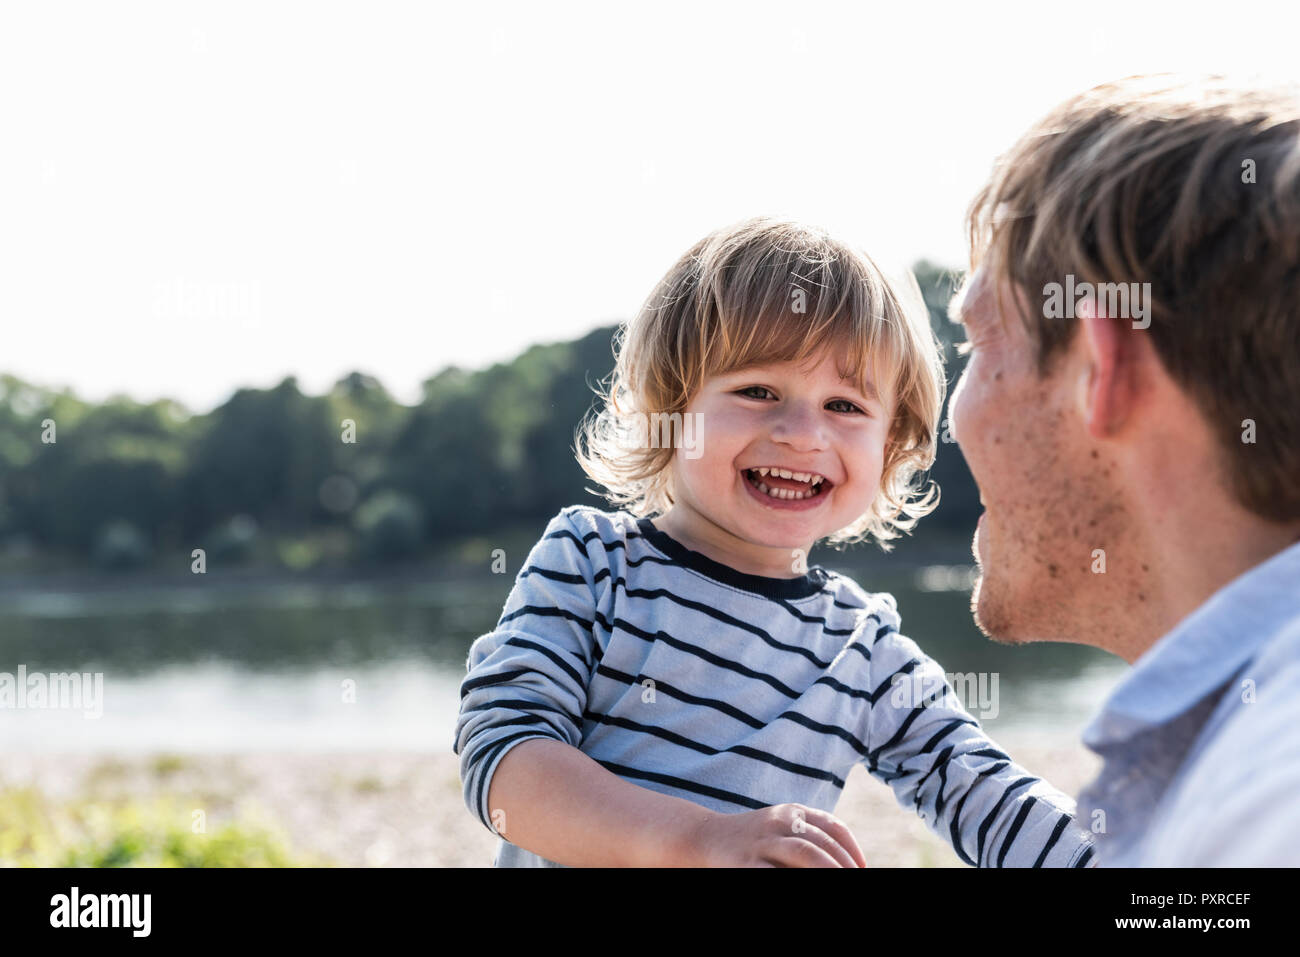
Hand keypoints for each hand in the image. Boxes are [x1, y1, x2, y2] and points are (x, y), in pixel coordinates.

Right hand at [681, 803, 866, 866]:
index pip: (832, 826)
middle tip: (857, 880)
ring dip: (828, 871)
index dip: (852, 849)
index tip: (863, 868)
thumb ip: (809, 837)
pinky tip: (805, 889)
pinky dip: (795, 882)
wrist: (704, 837)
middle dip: (844, 866)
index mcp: (791, 812)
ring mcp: (761, 844)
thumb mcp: (780, 827)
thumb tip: (848, 862)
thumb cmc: (753, 839)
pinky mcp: (745, 864)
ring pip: (804, 854)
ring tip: (842, 884)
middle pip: (820, 844)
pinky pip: (775, 874)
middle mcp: (778, 823)